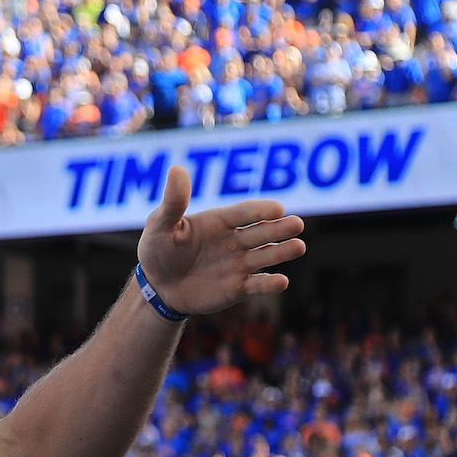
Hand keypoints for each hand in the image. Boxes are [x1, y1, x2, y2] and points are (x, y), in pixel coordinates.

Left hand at [137, 164, 305, 315]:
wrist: (157, 287)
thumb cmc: (157, 250)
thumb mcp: (160, 225)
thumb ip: (173, 202)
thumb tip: (176, 168)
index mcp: (219, 221)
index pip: (244, 212)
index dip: (260, 210)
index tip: (277, 208)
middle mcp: (235, 240)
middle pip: (261, 232)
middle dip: (279, 228)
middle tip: (296, 224)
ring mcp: (239, 264)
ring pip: (265, 256)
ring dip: (282, 252)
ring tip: (299, 246)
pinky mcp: (238, 288)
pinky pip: (257, 285)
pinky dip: (270, 284)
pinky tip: (282, 281)